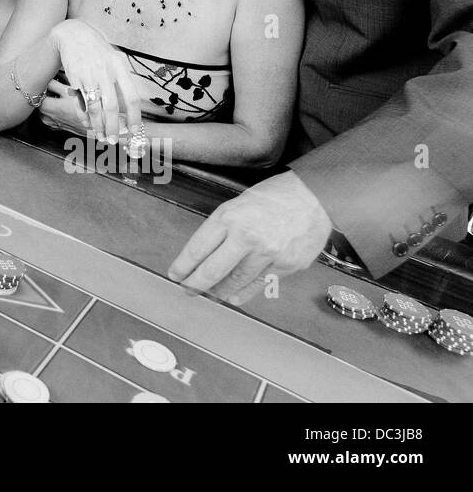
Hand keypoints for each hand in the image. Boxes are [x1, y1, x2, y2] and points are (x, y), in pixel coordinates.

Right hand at [49, 19, 141, 142]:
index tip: (134, 132)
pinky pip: (80, 102)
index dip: (134, 117)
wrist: (73, 34)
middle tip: (113, 140)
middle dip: (113, 127)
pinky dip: (84, 116)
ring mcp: (89, 76)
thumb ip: (123, 81)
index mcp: (120, 67)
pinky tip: (88, 124)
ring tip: (101, 136)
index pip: (131, 98)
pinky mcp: (75, 79)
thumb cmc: (98, 50)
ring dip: (98, 126)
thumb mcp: (115, 59)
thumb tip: (130, 109)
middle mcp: (105, 72)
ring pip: (94, 108)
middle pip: (112, 107)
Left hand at [168, 171, 332, 303]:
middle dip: (195, 284)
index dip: (183, 266)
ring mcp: (268, 254)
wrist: (316, 198)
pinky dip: (243, 293)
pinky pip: (259, 285)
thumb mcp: (238, 202)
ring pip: (235, 282)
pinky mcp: (286, 266)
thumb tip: (204, 253)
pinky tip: (233, 296)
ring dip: (218, 291)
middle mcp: (247, 237)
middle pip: (212, 271)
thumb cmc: (275, 196)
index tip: (175, 274)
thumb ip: (222, 227)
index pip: (198, 249)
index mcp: (230, 217)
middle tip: (187, 290)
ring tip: (210, 294)